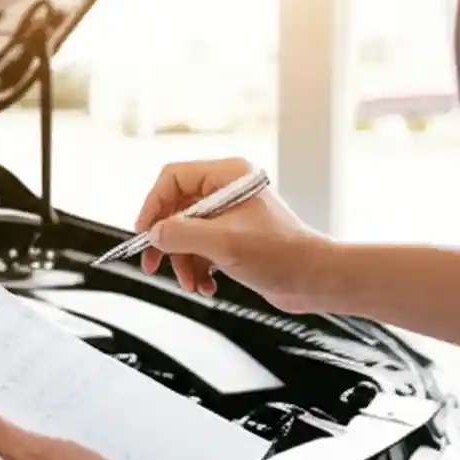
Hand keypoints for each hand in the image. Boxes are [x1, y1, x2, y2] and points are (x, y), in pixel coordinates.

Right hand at [135, 158, 332, 311]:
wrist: (315, 279)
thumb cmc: (281, 254)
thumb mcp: (223, 243)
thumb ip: (181, 235)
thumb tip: (154, 234)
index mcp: (228, 175)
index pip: (173, 178)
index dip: (153, 204)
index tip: (144, 232)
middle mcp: (227, 189)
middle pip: (176, 208)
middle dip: (166, 241)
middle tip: (153, 264)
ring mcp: (230, 214)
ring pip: (186, 232)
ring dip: (183, 261)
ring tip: (191, 283)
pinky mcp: (234, 236)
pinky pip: (201, 247)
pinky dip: (198, 268)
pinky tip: (207, 284)